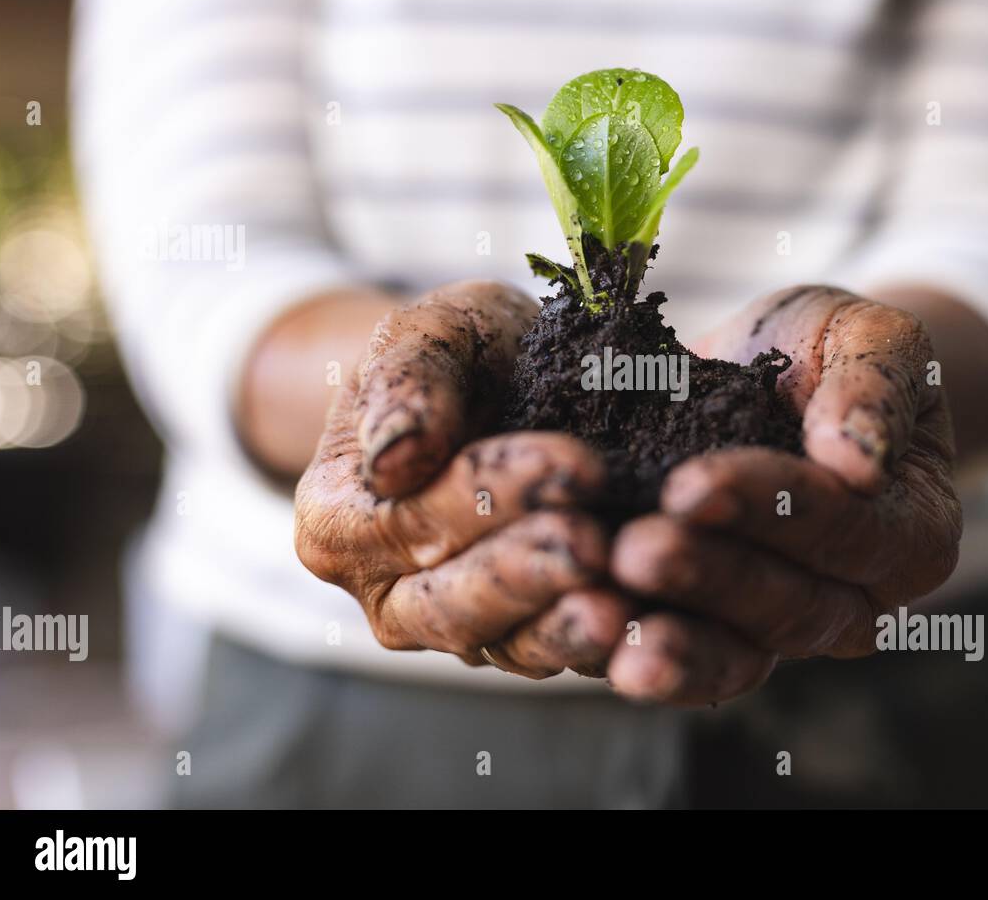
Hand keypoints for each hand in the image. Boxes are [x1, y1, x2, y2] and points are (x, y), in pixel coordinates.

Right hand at [294, 280, 637, 677]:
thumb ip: (407, 384)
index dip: (492, 493)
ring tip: (623, 609)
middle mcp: (388, 594)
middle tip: (596, 545)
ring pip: (510, 644)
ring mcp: (458, 628)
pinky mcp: (524, 641)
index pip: (413, 518)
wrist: (504, 383)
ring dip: (567, 628)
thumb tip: (393, 457)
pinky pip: (561, 653)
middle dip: (529, 572)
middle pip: (453, 601)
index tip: (573, 464)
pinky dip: (604, 643)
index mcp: (338, 521)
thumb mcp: (429, 334)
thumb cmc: (457, 353)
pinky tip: (650, 620)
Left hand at [605, 286, 962, 704]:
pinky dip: (623, 650)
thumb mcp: (867, 335)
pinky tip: (578, 626)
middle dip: (708, 577)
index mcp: (911, 534)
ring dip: (664, 643)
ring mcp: (778, 628)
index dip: (771, 509)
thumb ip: (876, 385)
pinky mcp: (707, 631)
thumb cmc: (828, 350)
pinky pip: (674, 660)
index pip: (846, 530)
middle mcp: (854, 602)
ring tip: (600, 620)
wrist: (766, 369)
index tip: (692, 483)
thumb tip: (861, 461)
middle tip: (635, 549)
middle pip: (789, 608)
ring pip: (731, 659)